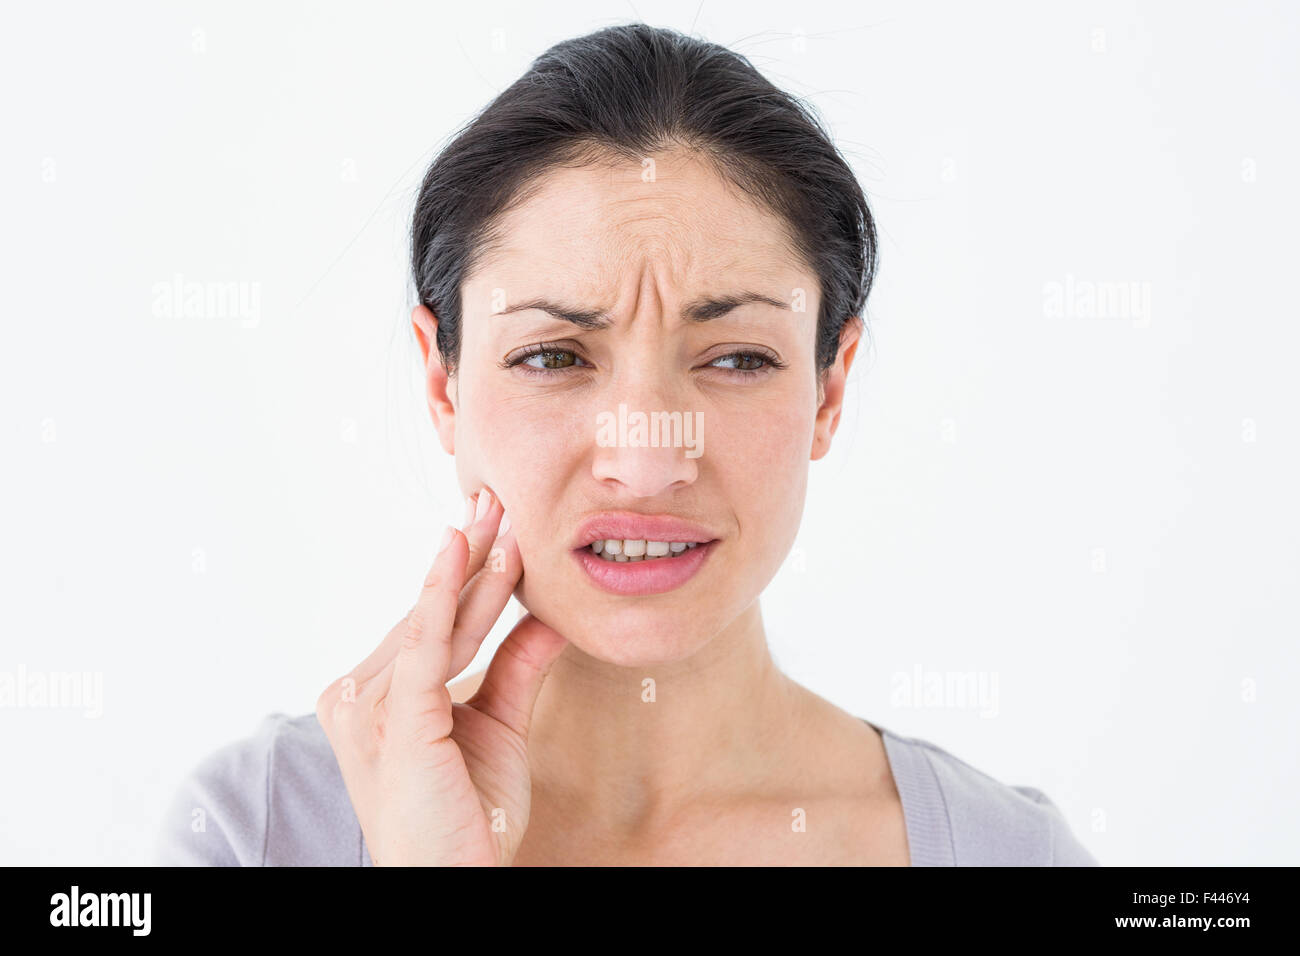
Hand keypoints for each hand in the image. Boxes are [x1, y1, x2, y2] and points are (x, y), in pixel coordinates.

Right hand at [316, 489, 567, 865]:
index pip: (434, 623)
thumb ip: (514, 670)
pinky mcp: (393, 718)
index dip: (470, 575)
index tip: (499, 524)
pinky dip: (444, 593)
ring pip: (434, 622)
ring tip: (500, 512)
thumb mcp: (500, 728)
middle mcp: (359, 695)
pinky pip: (426, 644)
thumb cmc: (469, 818)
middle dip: (469, 554)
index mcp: (378, 696)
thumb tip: (546, 618)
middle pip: (430, 613)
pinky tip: (461, 549)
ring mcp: (367, 707)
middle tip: (497, 495)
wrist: (457, 882)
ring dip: (471, 565)